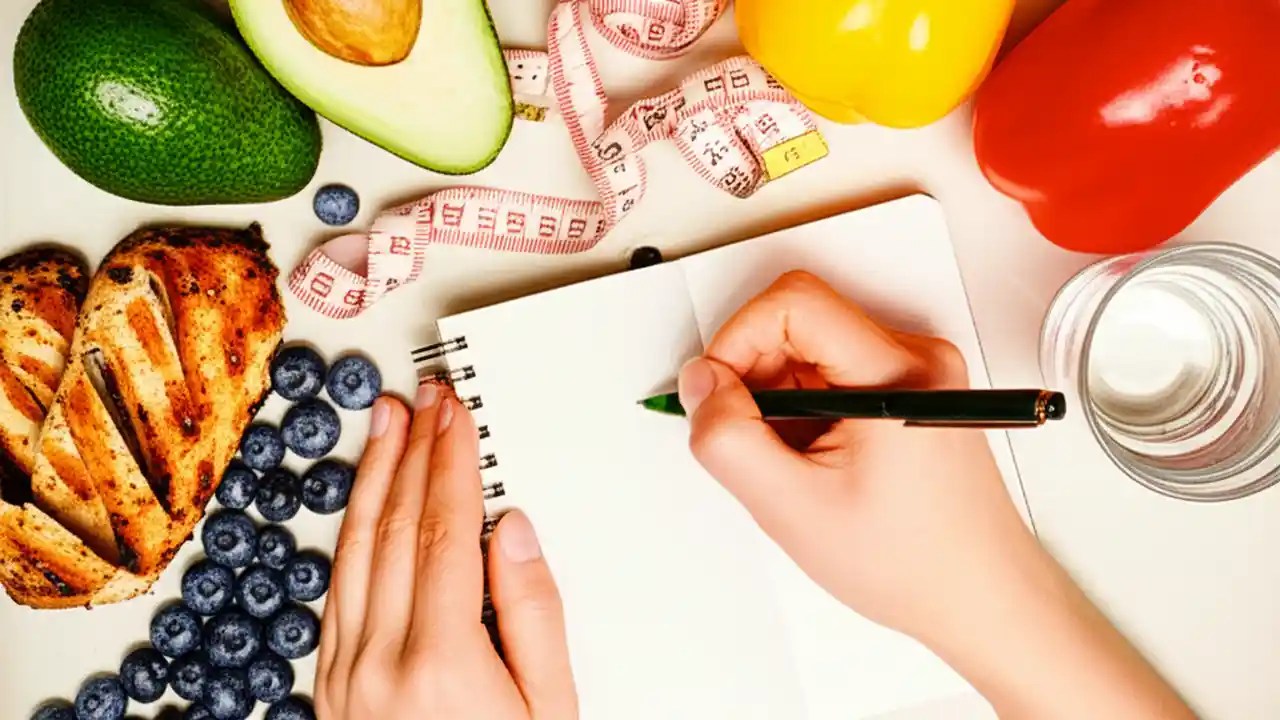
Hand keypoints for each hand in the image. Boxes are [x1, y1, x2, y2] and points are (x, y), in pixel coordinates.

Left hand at [315, 387, 577, 719]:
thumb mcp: (552, 710)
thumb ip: (534, 614)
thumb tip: (512, 529)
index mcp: (441, 663)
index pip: (443, 530)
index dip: (449, 461)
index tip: (454, 414)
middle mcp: (378, 663)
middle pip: (392, 528)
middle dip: (409, 451)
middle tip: (420, 399)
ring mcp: (343, 676)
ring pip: (351, 551)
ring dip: (369, 478)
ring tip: (382, 426)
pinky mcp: (328, 686)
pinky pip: (335, 590)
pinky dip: (349, 535)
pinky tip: (361, 505)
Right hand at [679, 271, 1195, 718]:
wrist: (981, 598)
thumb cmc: (912, 563)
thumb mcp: (791, 508)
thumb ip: (728, 438)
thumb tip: (700, 381)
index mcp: (896, 372)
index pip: (792, 302)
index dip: (736, 340)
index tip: (719, 393)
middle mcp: (916, 357)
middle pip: (799, 321)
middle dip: (755, 376)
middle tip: (756, 443)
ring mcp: (917, 372)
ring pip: (811, 349)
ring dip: (780, 399)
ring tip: (795, 463)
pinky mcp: (911, 389)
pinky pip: (833, 373)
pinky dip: (805, 411)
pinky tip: (817, 462)